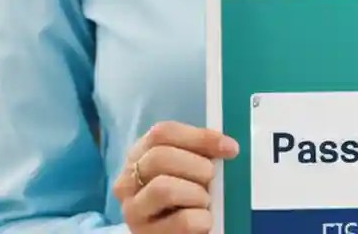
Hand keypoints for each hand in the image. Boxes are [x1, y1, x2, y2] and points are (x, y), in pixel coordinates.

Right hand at [111, 121, 238, 233]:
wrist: (180, 233)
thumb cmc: (186, 199)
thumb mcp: (189, 171)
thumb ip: (200, 154)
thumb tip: (227, 146)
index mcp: (139, 155)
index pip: (163, 133)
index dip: (199, 136)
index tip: (230, 148)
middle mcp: (127, 181)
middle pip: (160, 157)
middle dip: (196, 166)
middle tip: (212, 178)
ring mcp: (133, 210)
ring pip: (164, 188)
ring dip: (196, 193)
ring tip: (205, 202)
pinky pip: (182, 220)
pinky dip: (202, 219)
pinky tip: (204, 222)